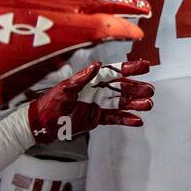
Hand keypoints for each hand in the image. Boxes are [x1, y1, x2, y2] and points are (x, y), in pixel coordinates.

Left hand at [28, 60, 154, 143]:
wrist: (40, 124)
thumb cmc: (49, 103)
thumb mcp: (64, 89)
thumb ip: (82, 78)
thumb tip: (98, 65)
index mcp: (90, 80)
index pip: (113, 72)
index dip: (130, 68)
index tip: (145, 66)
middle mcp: (96, 90)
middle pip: (121, 87)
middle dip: (136, 88)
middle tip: (150, 90)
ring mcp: (97, 104)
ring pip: (121, 102)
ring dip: (135, 103)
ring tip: (149, 105)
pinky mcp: (96, 118)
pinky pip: (114, 118)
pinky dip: (126, 119)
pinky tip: (137, 121)